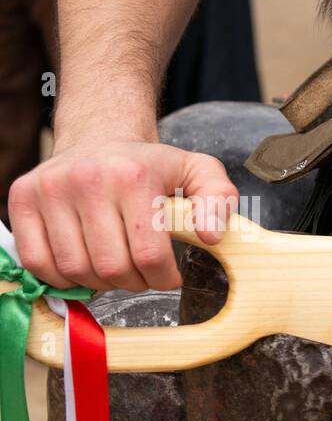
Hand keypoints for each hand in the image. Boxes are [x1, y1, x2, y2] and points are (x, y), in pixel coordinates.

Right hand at [7, 140, 238, 291]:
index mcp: (132, 177)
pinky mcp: (22, 199)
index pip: (149, 255)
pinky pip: (38, 262)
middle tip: (141, 273)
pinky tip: (84, 266)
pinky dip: (62, 277)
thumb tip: (211, 236)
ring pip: (76, 270)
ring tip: (115, 267)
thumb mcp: (198, 171)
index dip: (163, 278)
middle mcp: (86, 180)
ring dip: (100, 282)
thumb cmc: (151, 165)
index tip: (168, 275)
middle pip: (111, 268)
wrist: (100, 137)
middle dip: (134, 282)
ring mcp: (49, 189)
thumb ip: (219, 199)